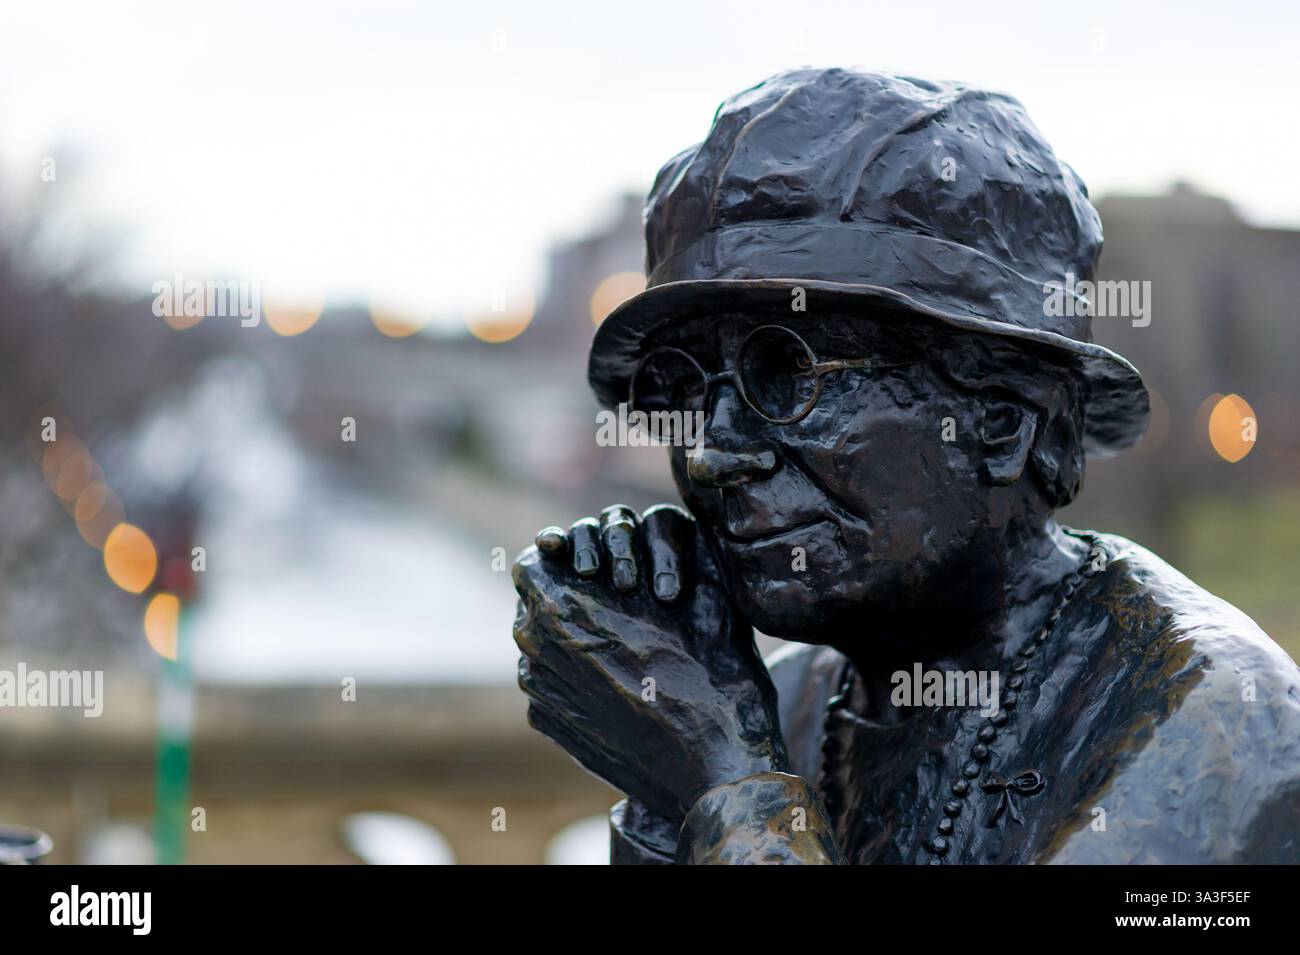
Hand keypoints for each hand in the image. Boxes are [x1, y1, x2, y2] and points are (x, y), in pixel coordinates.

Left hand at [512, 503, 787, 824]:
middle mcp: (534, 646)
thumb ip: (649, 551)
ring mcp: (537, 689)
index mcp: (560, 604)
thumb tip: (630, 530)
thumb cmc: (711, 670)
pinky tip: (619, 682)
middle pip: (533, 602)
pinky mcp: (546, 723)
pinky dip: (573, 674)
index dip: (564, 558)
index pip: (534, 560)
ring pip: (539, 642)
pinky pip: (550, 681)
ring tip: (621, 644)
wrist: (710, 766)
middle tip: (612, 602)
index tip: (590, 567)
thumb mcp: (694, 588)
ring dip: (569, 636)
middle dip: (566, 596)